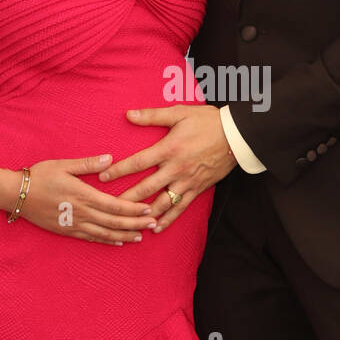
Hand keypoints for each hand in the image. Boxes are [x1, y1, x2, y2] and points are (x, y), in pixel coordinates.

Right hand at [18, 157, 156, 241]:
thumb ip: (88, 164)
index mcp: (83, 195)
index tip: (149, 209)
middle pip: (114, 222)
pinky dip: (106, 241)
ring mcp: (74, 224)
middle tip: (154, 224)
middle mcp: (81, 213)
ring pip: (105, 233)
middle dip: (136, 224)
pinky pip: (91, 239)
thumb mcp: (64, 164)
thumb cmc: (40, 176)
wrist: (16, 195)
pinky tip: (118, 242)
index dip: (133, 209)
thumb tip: (110, 158)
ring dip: (125, 235)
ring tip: (141, 237)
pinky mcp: (67, 231)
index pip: (115, 205)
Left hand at [97, 105, 236, 231]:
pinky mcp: (198, 189)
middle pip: (146, 187)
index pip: (138, 162)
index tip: (102, 177)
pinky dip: (168, 219)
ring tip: (128, 221)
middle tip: (108, 206)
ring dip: (145, 213)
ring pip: (162, 202)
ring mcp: (188, 181)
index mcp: (169, 148)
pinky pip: (181, 208)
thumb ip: (153, 115)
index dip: (118, 170)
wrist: (237, 136)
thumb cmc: (208, 121)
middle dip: (126, 198)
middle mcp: (176, 168)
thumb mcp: (180, 112)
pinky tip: (156, 227)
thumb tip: (129, 115)